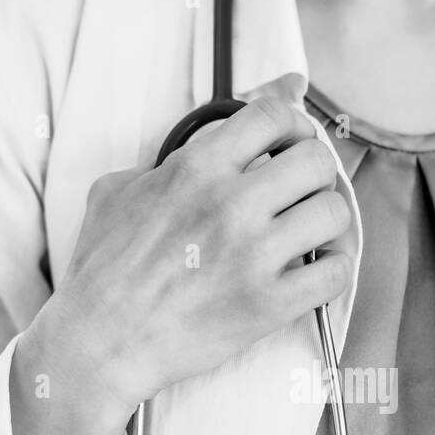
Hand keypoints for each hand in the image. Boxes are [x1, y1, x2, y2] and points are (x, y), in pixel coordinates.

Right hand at [31, 96, 352, 430]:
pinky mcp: (268, 305)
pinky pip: (336, 273)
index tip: (288, 144)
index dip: (292, 124)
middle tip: (300, 193)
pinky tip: (316, 270)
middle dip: (314, 173)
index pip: (274, 114)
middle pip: (315, 161)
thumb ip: (187, 140)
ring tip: (308, 232)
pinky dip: (335, 268)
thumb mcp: (123, 186)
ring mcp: (252, 256)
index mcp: (195, 168)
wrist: (98, 343)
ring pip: (334, 212)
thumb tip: (267, 91)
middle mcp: (230, 205)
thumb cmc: (104, 266)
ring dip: (327, 220)